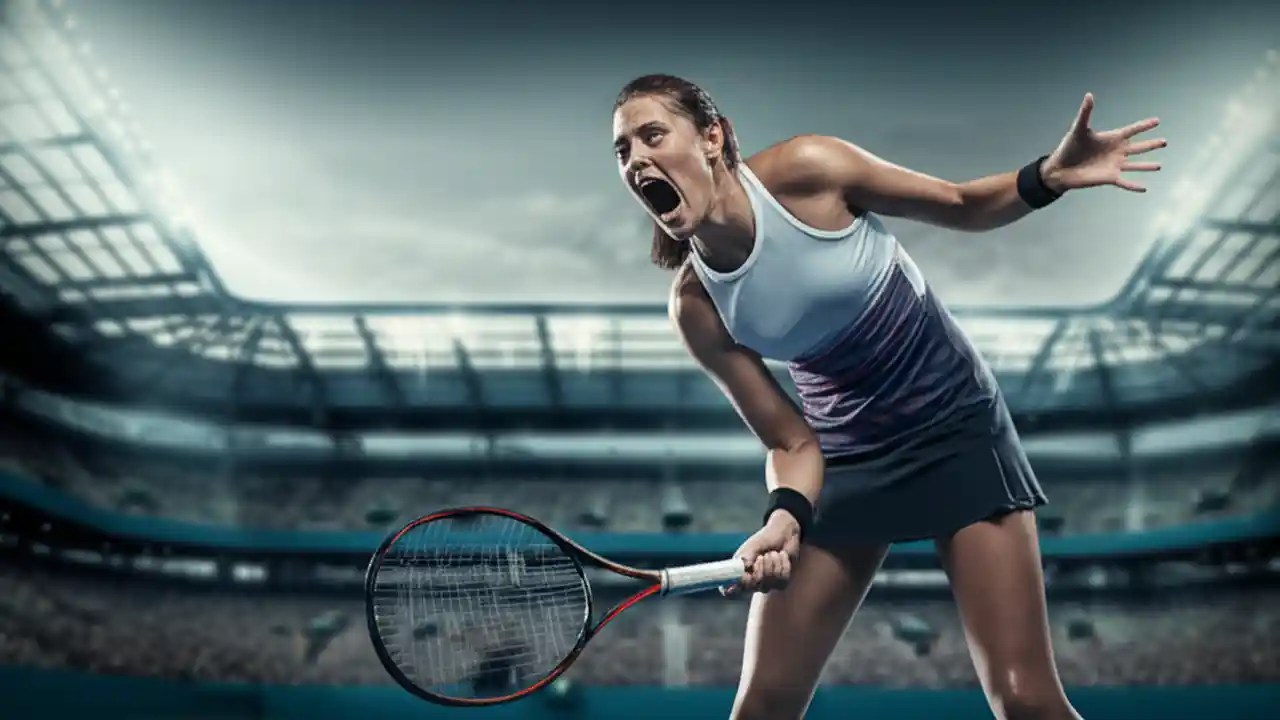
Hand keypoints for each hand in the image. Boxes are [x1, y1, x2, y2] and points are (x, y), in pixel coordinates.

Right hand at [723, 510, 801, 596]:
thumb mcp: (754, 545)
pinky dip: (783, 566)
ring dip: (773, 565)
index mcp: (738, 571)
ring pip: (769, 584)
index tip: (745, 576)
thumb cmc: (765, 539)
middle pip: (753, 587)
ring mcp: (766, 584)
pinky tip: (782, 556)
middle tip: (763, 556)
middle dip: (761, 569)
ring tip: (774, 553)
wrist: (783, 535)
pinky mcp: (780, 583)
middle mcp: (750, 581)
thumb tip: (744, 569)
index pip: (729, 589)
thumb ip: (747, 557)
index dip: (734, 586)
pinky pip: (782, 581)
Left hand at [1040, 93, 1166, 193]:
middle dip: (1151, 145)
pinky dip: (1134, 186)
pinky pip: (1125, 182)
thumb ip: (1085, 113)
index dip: (1144, 126)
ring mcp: (1114, 165)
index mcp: (1111, 138)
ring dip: (1147, 166)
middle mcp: (1116, 152)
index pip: (1132, 130)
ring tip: (1159, 166)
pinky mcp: (1109, 178)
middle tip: (1164, 142)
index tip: (1157, 121)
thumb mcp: (1078, 129)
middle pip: (1138, 147)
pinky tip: (1144, 188)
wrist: (1059, 169)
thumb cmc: (1068, 147)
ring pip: (1135, 165)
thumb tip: (1088, 95)